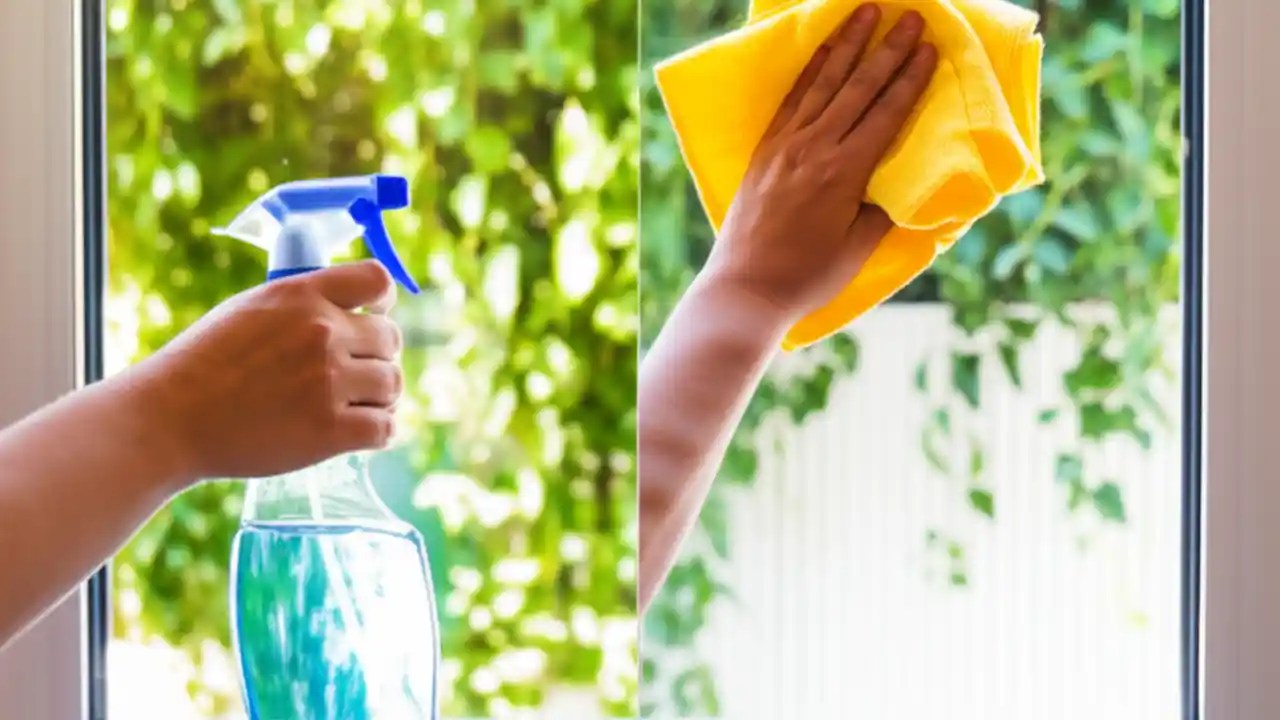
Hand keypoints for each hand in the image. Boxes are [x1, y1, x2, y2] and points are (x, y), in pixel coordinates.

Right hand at [131, 260, 404, 481]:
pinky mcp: (330, 430)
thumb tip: (351, 311)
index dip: (383, 303)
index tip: (372, 319)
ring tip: (355, 405)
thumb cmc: (204, 365)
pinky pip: (385, 428)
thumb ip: (302, 304)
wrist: (169, 418)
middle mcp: (322, 332)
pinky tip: (360, 433)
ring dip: (379, 397)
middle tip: (353, 375)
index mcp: (302, 295)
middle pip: (390, 339)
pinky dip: (379, 432)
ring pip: (392, 384)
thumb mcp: (251, 308)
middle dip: (377, 356)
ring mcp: (328, 382)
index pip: (377, 280)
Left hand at [704, 4, 936, 324]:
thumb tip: (903, 185)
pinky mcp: (765, 150)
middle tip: (911, 17)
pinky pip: (792, 99)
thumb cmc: (807, 276)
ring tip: (867, 11)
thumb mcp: (858, 248)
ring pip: (824, 83)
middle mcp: (815, 148)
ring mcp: (786, 145)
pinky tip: (825, 51)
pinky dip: (812, 70)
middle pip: (859, 88)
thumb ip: (882, 211)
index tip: (930, 49)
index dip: (911, 79)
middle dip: (888, 49)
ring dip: (848, 44)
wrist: (745, 289)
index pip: (886, 114)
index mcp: (845, 172)